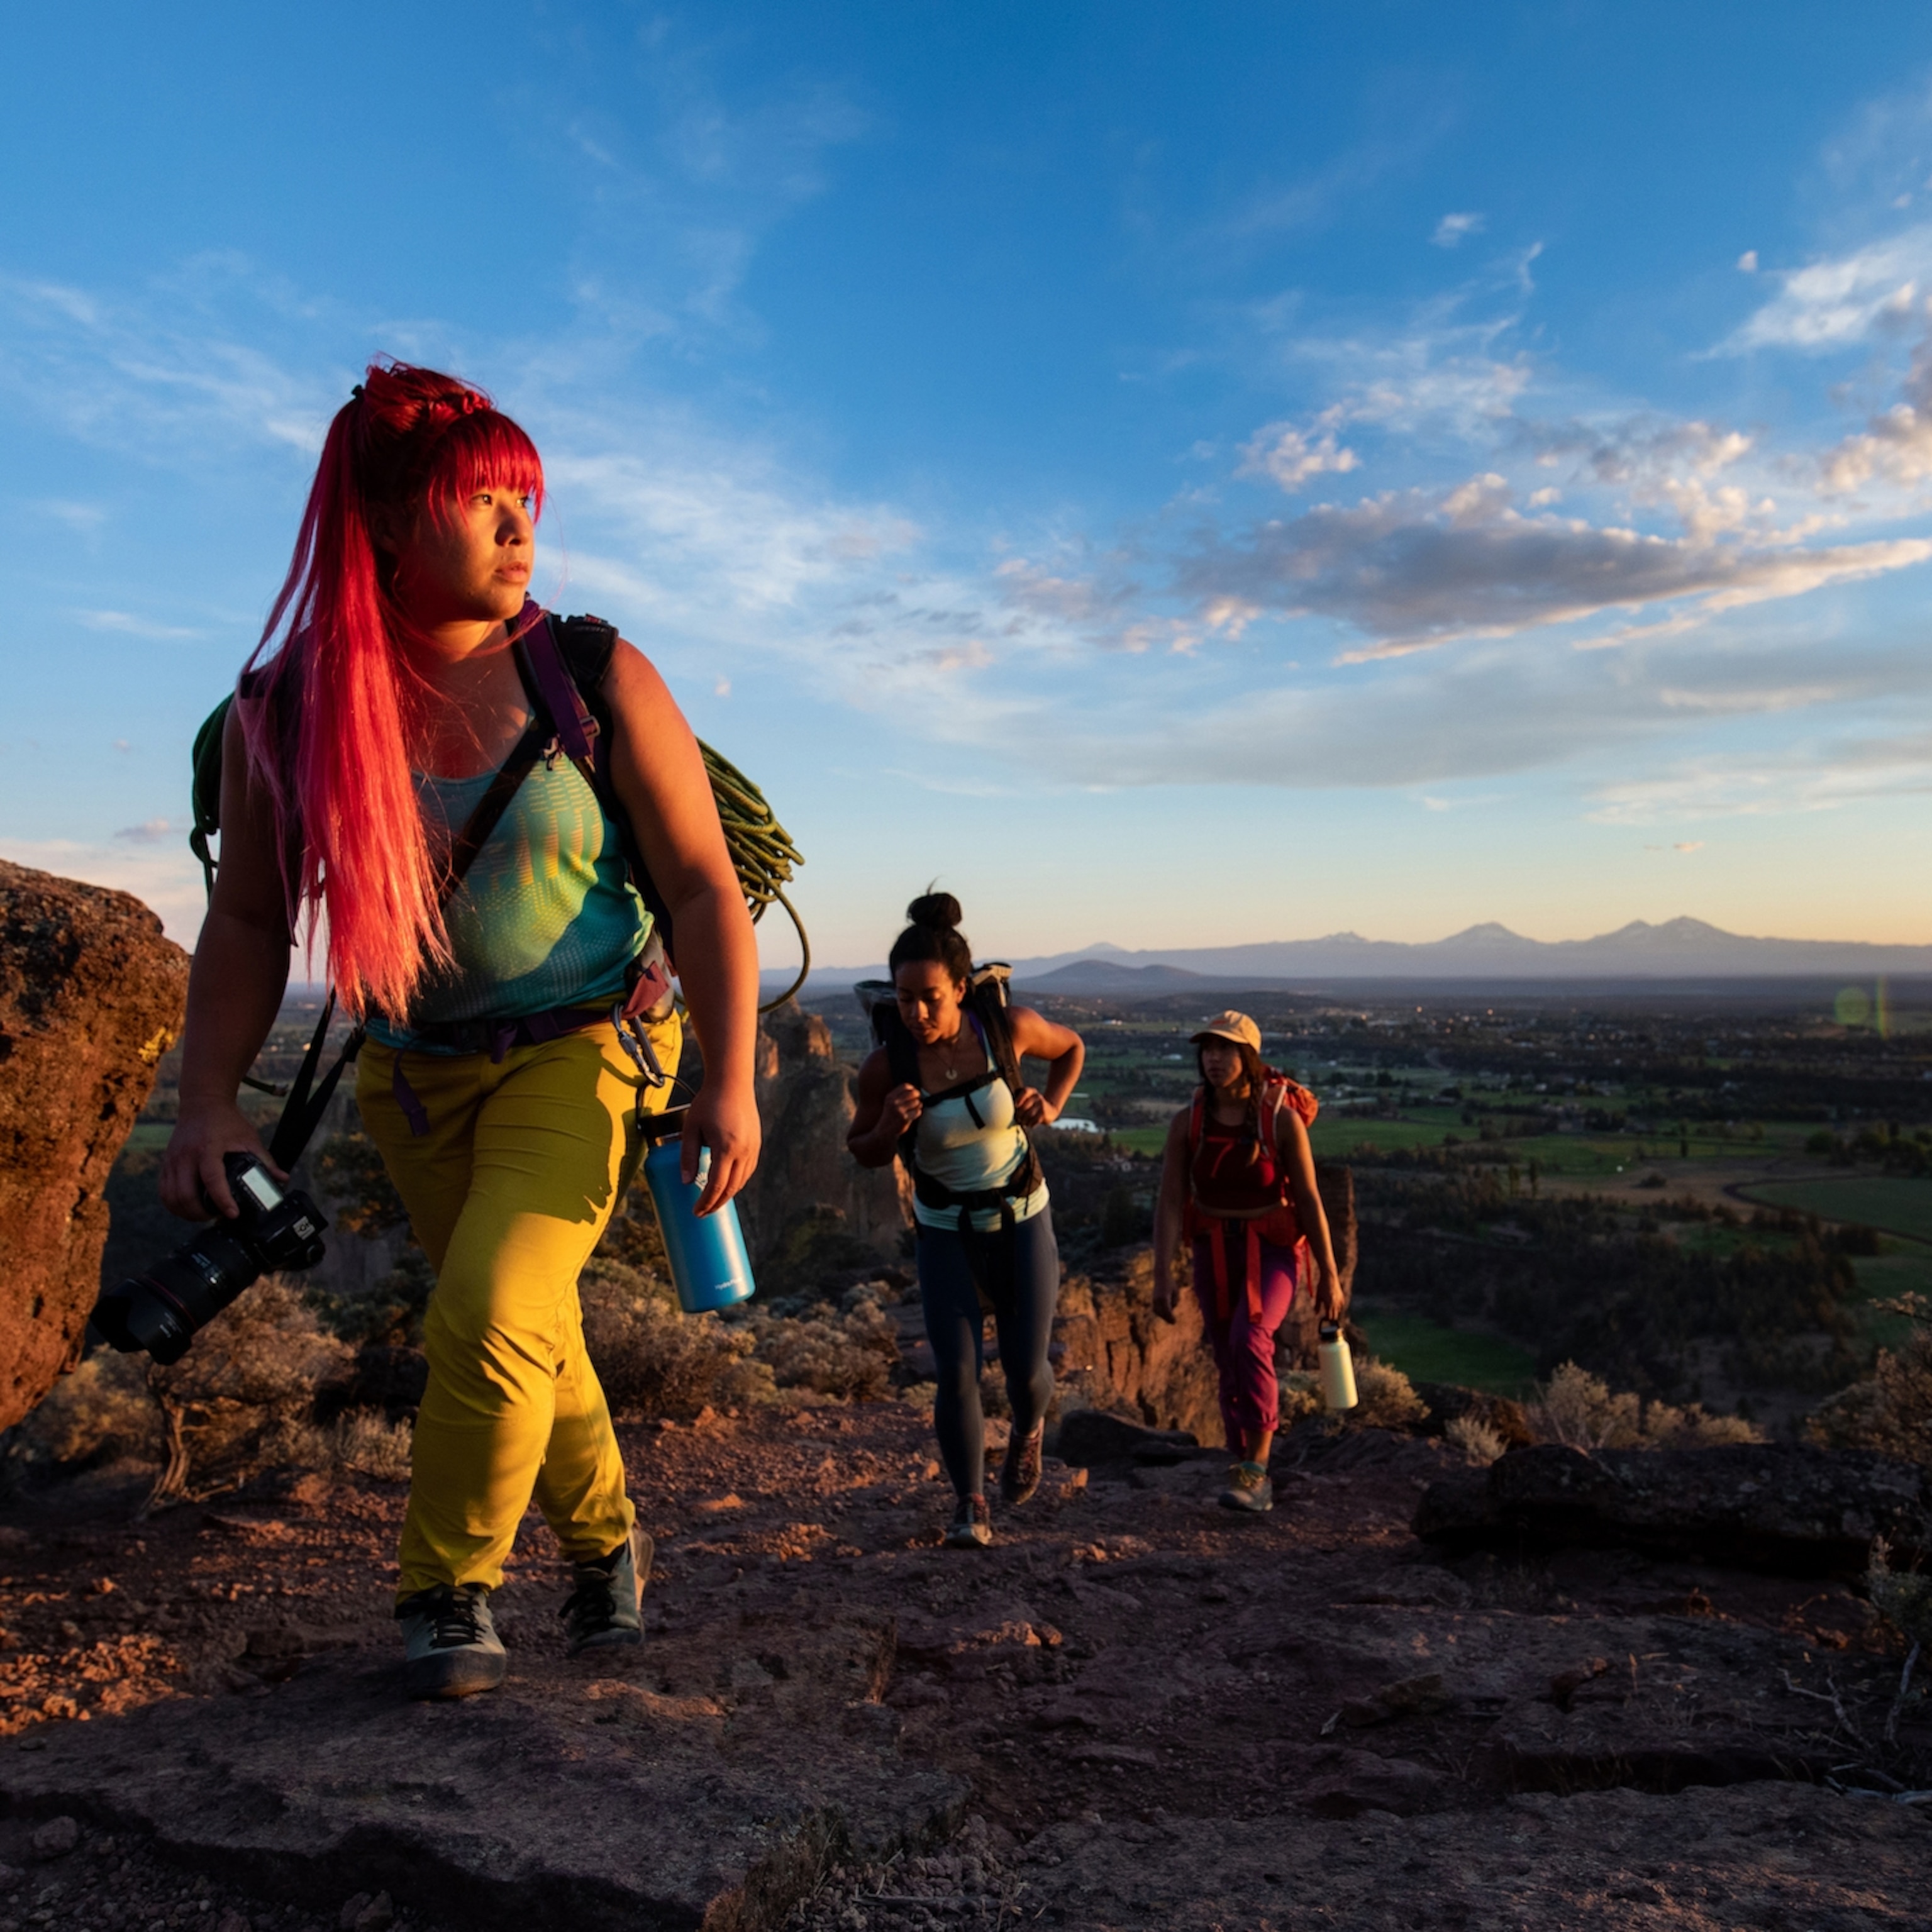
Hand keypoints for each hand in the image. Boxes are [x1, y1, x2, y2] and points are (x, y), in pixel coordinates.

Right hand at [161, 1101, 280, 1220]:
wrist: (202, 1102)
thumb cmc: (227, 1121)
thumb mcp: (249, 1138)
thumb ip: (265, 1160)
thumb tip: (283, 1179)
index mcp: (208, 1148)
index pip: (212, 1178)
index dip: (222, 1199)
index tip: (232, 1213)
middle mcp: (186, 1155)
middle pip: (185, 1194)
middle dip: (200, 1213)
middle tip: (216, 1216)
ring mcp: (172, 1160)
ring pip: (171, 1197)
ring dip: (185, 1213)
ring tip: (203, 1215)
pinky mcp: (165, 1164)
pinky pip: (163, 1192)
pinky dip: (173, 1205)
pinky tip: (187, 1208)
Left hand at [684, 1080, 761, 1215]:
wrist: (732, 1082)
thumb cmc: (708, 1102)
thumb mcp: (691, 1128)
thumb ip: (688, 1156)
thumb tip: (686, 1182)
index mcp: (726, 1148)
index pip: (716, 1186)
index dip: (705, 1202)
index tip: (695, 1212)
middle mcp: (743, 1151)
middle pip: (731, 1188)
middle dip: (716, 1204)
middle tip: (702, 1212)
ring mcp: (753, 1148)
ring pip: (741, 1181)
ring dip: (727, 1194)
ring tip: (712, 1201)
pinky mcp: (756, 1143)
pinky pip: (748, 1170)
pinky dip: (737, 1182)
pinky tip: (726, 1183)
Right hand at [881, 1083, 923, 1133]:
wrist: (885, 1130)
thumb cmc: (890, 1115)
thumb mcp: (890, 1102)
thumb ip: (900, 1095)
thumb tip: (916, 1091)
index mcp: (890, 1097)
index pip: (905, 1086)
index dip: (912, 1088)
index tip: (913, 1091)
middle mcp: (894, 1102)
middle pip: (912, 1093)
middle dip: (917, 1095)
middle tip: (918, 1099)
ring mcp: (899, 1110)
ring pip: (916, 1102)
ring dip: (918, 1105)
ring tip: (915, 1108)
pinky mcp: (904, 1118)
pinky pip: (917, 1111)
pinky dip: (918, 1112)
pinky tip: (914, 1114)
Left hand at [1012, 1085, 1049, 1126]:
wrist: (1051, 1110)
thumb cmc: (1034, 1106)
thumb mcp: (1029, 1100)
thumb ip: (1021, 1102)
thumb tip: (1008, 1112)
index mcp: (1032, 1092)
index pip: (1025, 1091)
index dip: (1019, 1098)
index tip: (1016, 1105)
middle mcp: (1037, 1097)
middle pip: (1024, 1106)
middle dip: (1019, 1115)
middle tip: (1018, 1119)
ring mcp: (1041, 1105)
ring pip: (1028, 1115)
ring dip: (1024, 1121)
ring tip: (1023, 1122)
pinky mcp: (1044, 1113)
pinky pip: (1034, 1120)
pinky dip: (1030, 1124)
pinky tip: (1029, 1124)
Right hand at [1151, 1281, 1178, 1325]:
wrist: (1161, 1276)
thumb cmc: (1170, 1283)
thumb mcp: (1175, 1292)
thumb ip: (1174, 1302)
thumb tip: (1171, 1310)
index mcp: (1164, 1297)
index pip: (1167, 1311)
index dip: (1171, 1317)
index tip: (1174, 1322)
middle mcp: (1158, 1299)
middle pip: (1162, 1313)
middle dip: (1167, 1318)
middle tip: (1173, 1322)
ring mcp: (1154, 1299)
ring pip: (1157, 1312)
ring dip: (1163, 1316)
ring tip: (1169, 1319)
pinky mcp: (1153, 1299)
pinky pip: (1155, 1309)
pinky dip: (1159, 1312)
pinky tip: (1164, 1314)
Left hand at [1314, 1266, 1343, 1323]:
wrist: (1329, 1278)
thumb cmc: (1321, 1286)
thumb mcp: (1318, 1296)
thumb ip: (1317, 1306)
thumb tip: (1316, 1314)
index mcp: (1329, 1304)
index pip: (1329, 1317)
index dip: (1326, 1318)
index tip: (1323, 1317)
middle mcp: (1335, 1304)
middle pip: (1335, 1316)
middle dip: (1330, 1316)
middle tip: (1326, 1314)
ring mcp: (1340, 1301)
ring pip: (1338, 1311)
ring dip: (1334, 1311)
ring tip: (1328, 1307)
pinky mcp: (1342, 1297)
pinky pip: (1341, 1306)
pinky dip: (1338, 1306)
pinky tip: (1333, 1303)